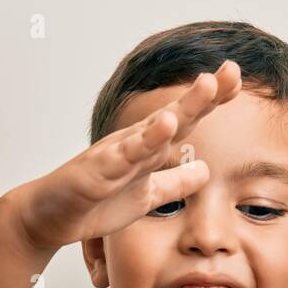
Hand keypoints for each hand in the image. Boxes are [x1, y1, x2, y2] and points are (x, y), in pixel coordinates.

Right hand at [11, 60, 241, 251]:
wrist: (51, 217)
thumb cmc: (95, 203)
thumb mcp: (146, 196)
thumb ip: (175, 183)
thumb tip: (204, 170)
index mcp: (149, 149)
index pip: (187, 121)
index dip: (212, 102)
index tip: (236, 81)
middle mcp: (135, 144)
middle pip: (177, 115)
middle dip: (205, 94)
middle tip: (231, 71)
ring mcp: (117, 155)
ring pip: (155, 128)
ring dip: (183, 106)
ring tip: (207, 85)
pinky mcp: (99, 171)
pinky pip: (125, 155)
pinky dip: (145, 140)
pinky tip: (165, 125)